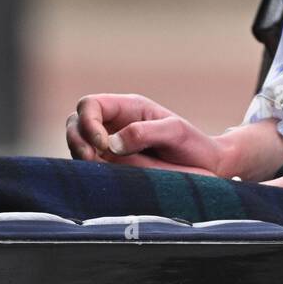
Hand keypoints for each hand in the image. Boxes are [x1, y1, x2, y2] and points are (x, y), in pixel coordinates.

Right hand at [66, 93, 223, 174]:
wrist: (206, 167)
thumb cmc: (192, 144)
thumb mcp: (174, 132)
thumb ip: (144, 133)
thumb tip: (111, 144)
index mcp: (129, 108)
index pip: (91, 105)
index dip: (88, 122)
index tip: (102, 144)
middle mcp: (115, 124)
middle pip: (76, 122)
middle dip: (76, 139)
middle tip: (89, 158)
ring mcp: (111, 145)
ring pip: (78, 144)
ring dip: (78, 155)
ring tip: (93, 169)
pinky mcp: (112, 166)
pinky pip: (88, 165)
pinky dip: (86, 170)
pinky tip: (98, 178)